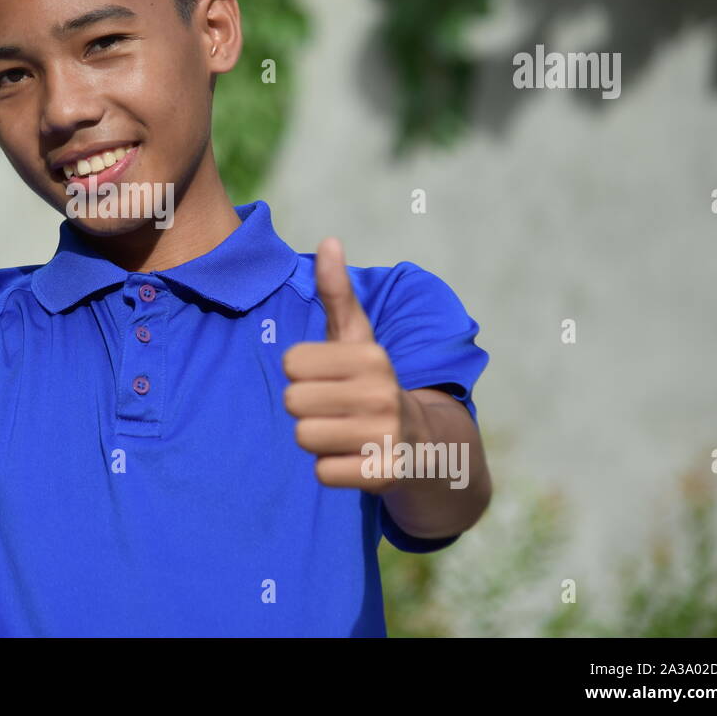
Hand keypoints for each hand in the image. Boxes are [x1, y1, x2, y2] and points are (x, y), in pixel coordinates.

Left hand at [282, 238, 412, 491]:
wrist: (425, 447)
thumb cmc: (373, 385)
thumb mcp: (358, 338)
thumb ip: (338, 293)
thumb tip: (329, 240)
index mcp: (372, 356)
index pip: (291, 362)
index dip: (302, 373)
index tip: (328, 379)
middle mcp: (383, 393)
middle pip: (293, 401)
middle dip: (306, 408)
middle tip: (335, 410)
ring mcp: (387, 435)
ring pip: (305, 437)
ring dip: (318, 440)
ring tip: (345, 433)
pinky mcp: (384, 475)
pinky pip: (323, 472)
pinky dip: (333, 469)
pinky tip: (355, 459)